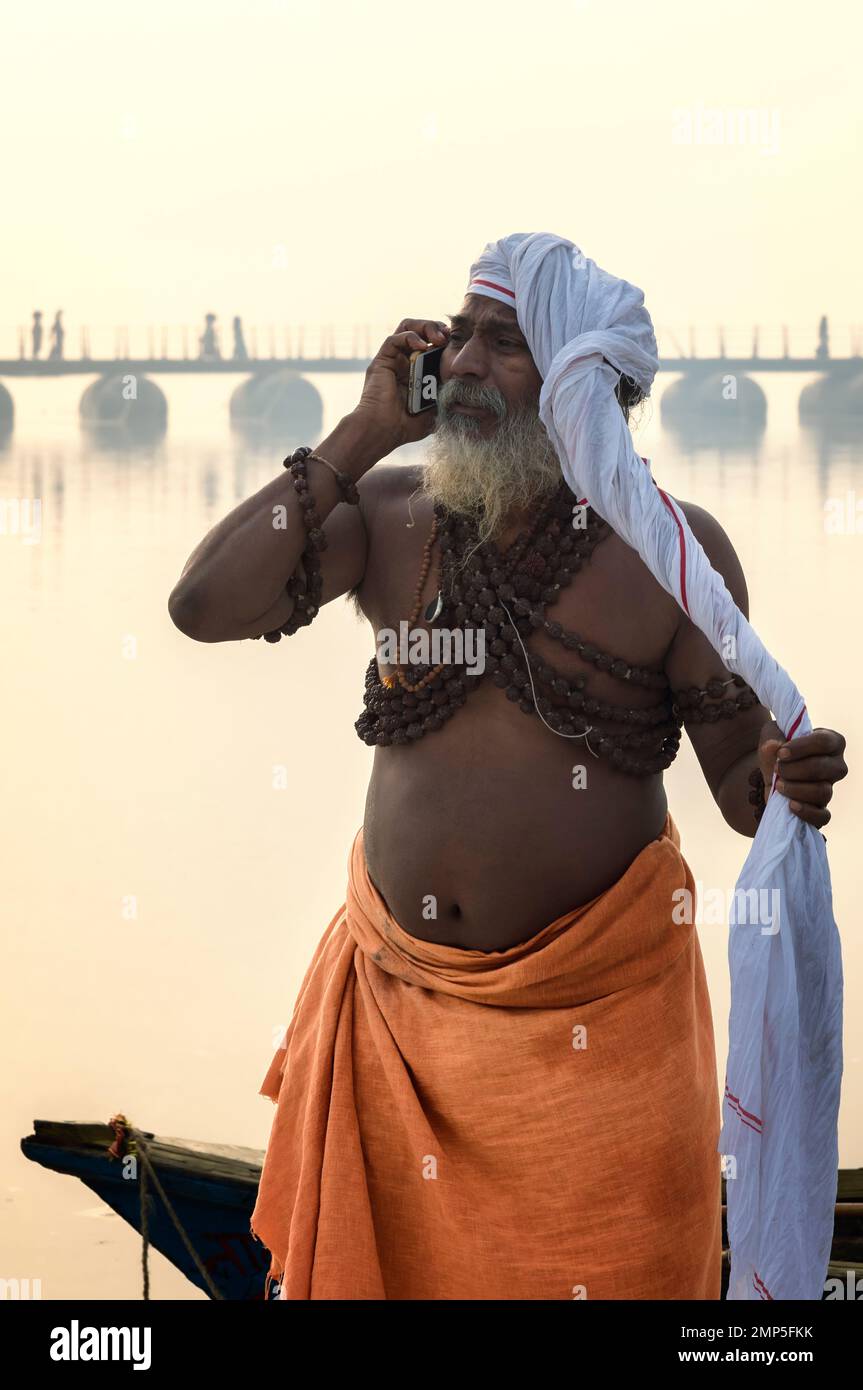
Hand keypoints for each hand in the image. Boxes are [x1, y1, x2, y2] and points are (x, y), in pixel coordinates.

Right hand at [353, 318, 449, 450]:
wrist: (383, 432)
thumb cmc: (405, 427)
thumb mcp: (435, 410)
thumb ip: (446, 397)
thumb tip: (466, 389)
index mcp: (417, 370)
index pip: (432, 344)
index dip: (445, 339)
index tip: (458, 344)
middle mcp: (404, 361)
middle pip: (420, 330)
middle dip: (437, 328)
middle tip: (449, 337)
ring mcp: (393, 360)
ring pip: (407, 327)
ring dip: (425, 327)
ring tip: (439, 338)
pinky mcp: (382, 361)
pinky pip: (394, 339)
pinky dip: (410, 337)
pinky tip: (422, 346)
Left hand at [758, 719, 847, 827]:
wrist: (770, 773)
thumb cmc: (777, 749)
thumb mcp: (770, 735)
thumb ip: (771, 737)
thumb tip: (774, 747)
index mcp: (831, 742)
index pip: (824, 742)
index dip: (801, 748)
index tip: (780, 753)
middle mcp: (836, 765)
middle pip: (822, 768)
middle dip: (794, 769)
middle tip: (777, 769)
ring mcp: (830, 789)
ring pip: (823, 791)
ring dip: (795, 789)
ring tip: (779, 785)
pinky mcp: (821, 810)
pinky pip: (823, 816)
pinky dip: (806, 812)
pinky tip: (790, 805)